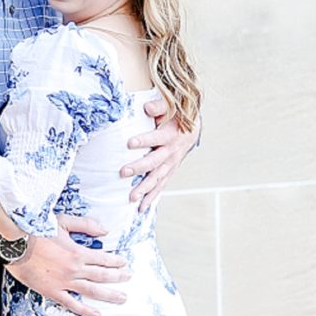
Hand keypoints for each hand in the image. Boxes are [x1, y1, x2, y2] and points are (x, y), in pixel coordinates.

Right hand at [6, 224, 127, 315]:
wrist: (15, 245)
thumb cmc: (36, 230)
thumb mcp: (63, 222)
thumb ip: (86, 225)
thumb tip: (105, 230)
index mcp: (78, 252)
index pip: (104, 259)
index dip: (116, 262)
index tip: (124, 263)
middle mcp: (74, 269)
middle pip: (102, 276)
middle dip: (118, 278)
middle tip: (129, 278)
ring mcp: (64, 282)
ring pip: (92, 291)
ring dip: (109, 295)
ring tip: (122, 298)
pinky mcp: (52, 291)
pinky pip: (72, 304)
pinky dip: (85, 310)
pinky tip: (97, 314)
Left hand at [122, 94, 196, 210]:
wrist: (192, 128)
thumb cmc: (177, 114)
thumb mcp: (172, 106)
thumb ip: (160, 106)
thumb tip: (147, 108)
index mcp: (172, 134)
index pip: (157, 138)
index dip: (144, 140)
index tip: (129, 143)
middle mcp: (172, 151)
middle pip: (155, 161)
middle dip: (139, 167)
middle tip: (123, 172)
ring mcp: (171, 164)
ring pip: (158, 178)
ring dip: (145, 189)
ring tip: (131, 198)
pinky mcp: (170, 171)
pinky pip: (161, 186)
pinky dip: (152, 197)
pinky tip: (141, 208)